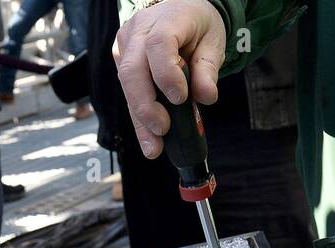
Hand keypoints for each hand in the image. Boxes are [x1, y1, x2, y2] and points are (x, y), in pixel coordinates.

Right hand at [112, 0, 226, 158]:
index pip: (159, 44)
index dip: (166, 74)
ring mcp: (125, 46)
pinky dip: (139, 118)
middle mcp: (138, 31)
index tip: (180, 98)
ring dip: (140, 119)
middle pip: (132, 70)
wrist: (180, 12)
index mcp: (166, 19)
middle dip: (146, 106)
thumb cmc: (197, 26)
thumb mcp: (213, 42)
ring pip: (125, 86)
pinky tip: (149, 138)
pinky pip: (127, 93)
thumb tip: (206, 96)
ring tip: (154, 147)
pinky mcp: (121, 62)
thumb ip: (209, 69)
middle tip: (163, 130)